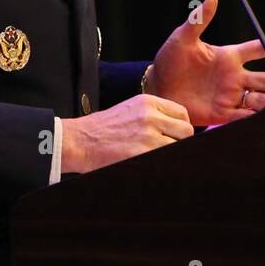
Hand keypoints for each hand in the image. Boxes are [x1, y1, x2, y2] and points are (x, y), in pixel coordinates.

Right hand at [59, 93, 193, 172]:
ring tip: (154, 156)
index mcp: (148, 102)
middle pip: (186, 131)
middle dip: (180, 142)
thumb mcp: (129, 110)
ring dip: (170, 154)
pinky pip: (165, 159)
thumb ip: (154, 115)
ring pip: (178, 147)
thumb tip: (178, 129)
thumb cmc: (102, 129)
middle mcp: (151, 116)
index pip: (182, 114)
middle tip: (166, 149)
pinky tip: (149, 163)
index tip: (176, 137)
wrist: (79, 140)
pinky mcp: (142, 153)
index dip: (181, 128)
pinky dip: (161, 163)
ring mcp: (148, 135)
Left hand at [144, 0, 264, 125]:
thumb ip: (198, 20)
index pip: (258, 49)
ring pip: (260, 99)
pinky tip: (263, 119)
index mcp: (228, 56)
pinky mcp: (223, 114)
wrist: (156, 89)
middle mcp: (234, 77)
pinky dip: (255, 119)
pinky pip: (244, 117)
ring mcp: (230, 96)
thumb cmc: (169, 60)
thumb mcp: (182, 38)